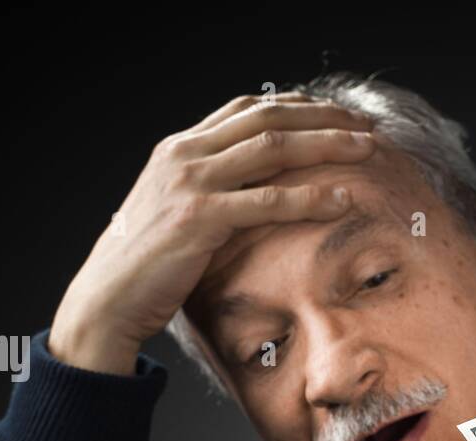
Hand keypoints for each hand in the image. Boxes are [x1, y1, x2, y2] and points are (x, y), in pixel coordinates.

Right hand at [49, 92, 377, 373]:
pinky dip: (309, 198)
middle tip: (364, 126)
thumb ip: (209, 192)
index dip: (297, 105)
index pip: (247, 108)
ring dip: (327, 145)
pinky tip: (341, 200)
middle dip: (323, 117)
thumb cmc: (146, 266)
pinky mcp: (199, 218)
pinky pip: (267, 202)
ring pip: (273, 148)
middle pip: (267, 118)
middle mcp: (184, 154)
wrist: (108, 299)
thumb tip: (251, 193)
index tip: (336, 113)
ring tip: (367, 151)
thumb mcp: (176, 213)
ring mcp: (190, 183)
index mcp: (179, 147)